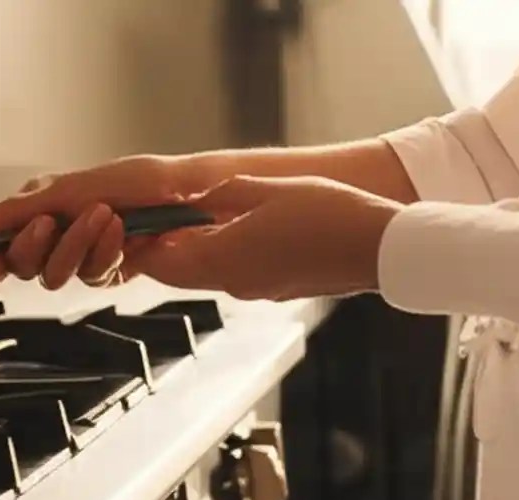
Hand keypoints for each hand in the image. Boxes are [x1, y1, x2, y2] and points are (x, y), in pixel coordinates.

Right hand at [0, 156, 212, 288]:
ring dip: (75, 246)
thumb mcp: (69, 187)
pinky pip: (92, 278)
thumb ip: (17, 208)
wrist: (188, 195)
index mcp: (44, 211)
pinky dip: (104, 255)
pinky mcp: (112, 272)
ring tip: (101, 217)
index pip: (3, 244)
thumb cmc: (137, 180)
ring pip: (56, 277)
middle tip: (49, 224)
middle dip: (34, 246)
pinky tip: (121, 236)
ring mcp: (86, 257)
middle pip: (24, 266)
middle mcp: (62, 237)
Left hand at [131, 175, 402, 299]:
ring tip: (195, 221)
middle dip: (161, 250)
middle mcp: (231, 282)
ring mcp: (252, 290)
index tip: (136, 220)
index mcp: (222, 257)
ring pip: (202, 277)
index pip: (158, 261)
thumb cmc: (331, 215)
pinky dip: (220, 259)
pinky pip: (231, 277)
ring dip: (191, 253)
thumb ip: (225, 193)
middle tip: (158, 220)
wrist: (382, 250)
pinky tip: (234, 233)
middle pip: (175, 274)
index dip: (142, 243)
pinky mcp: (273, 290)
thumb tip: (199, 196)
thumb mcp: (268, 189)